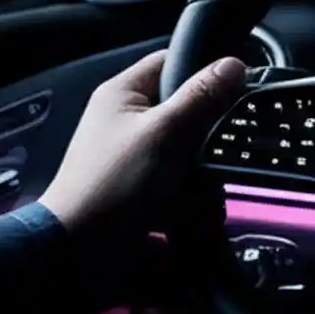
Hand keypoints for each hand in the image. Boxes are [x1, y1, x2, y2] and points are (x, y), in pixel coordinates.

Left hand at [40, 51, 246, 238]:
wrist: (77, 251)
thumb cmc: (117, 182)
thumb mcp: (165, 133)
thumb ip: (202, 98)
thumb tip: (237, 63)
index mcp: (124, 93)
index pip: (171, 62)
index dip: (203, 73)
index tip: (232, 95)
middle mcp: (128, 120)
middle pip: (188, 114)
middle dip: (204, 144)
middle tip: (206, 161)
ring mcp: (135, 157)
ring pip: (189, 155)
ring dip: (197, 180)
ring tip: (189, 200)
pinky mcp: (141, 189)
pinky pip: (179, 185)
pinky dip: (186, 202)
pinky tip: (182, 218)